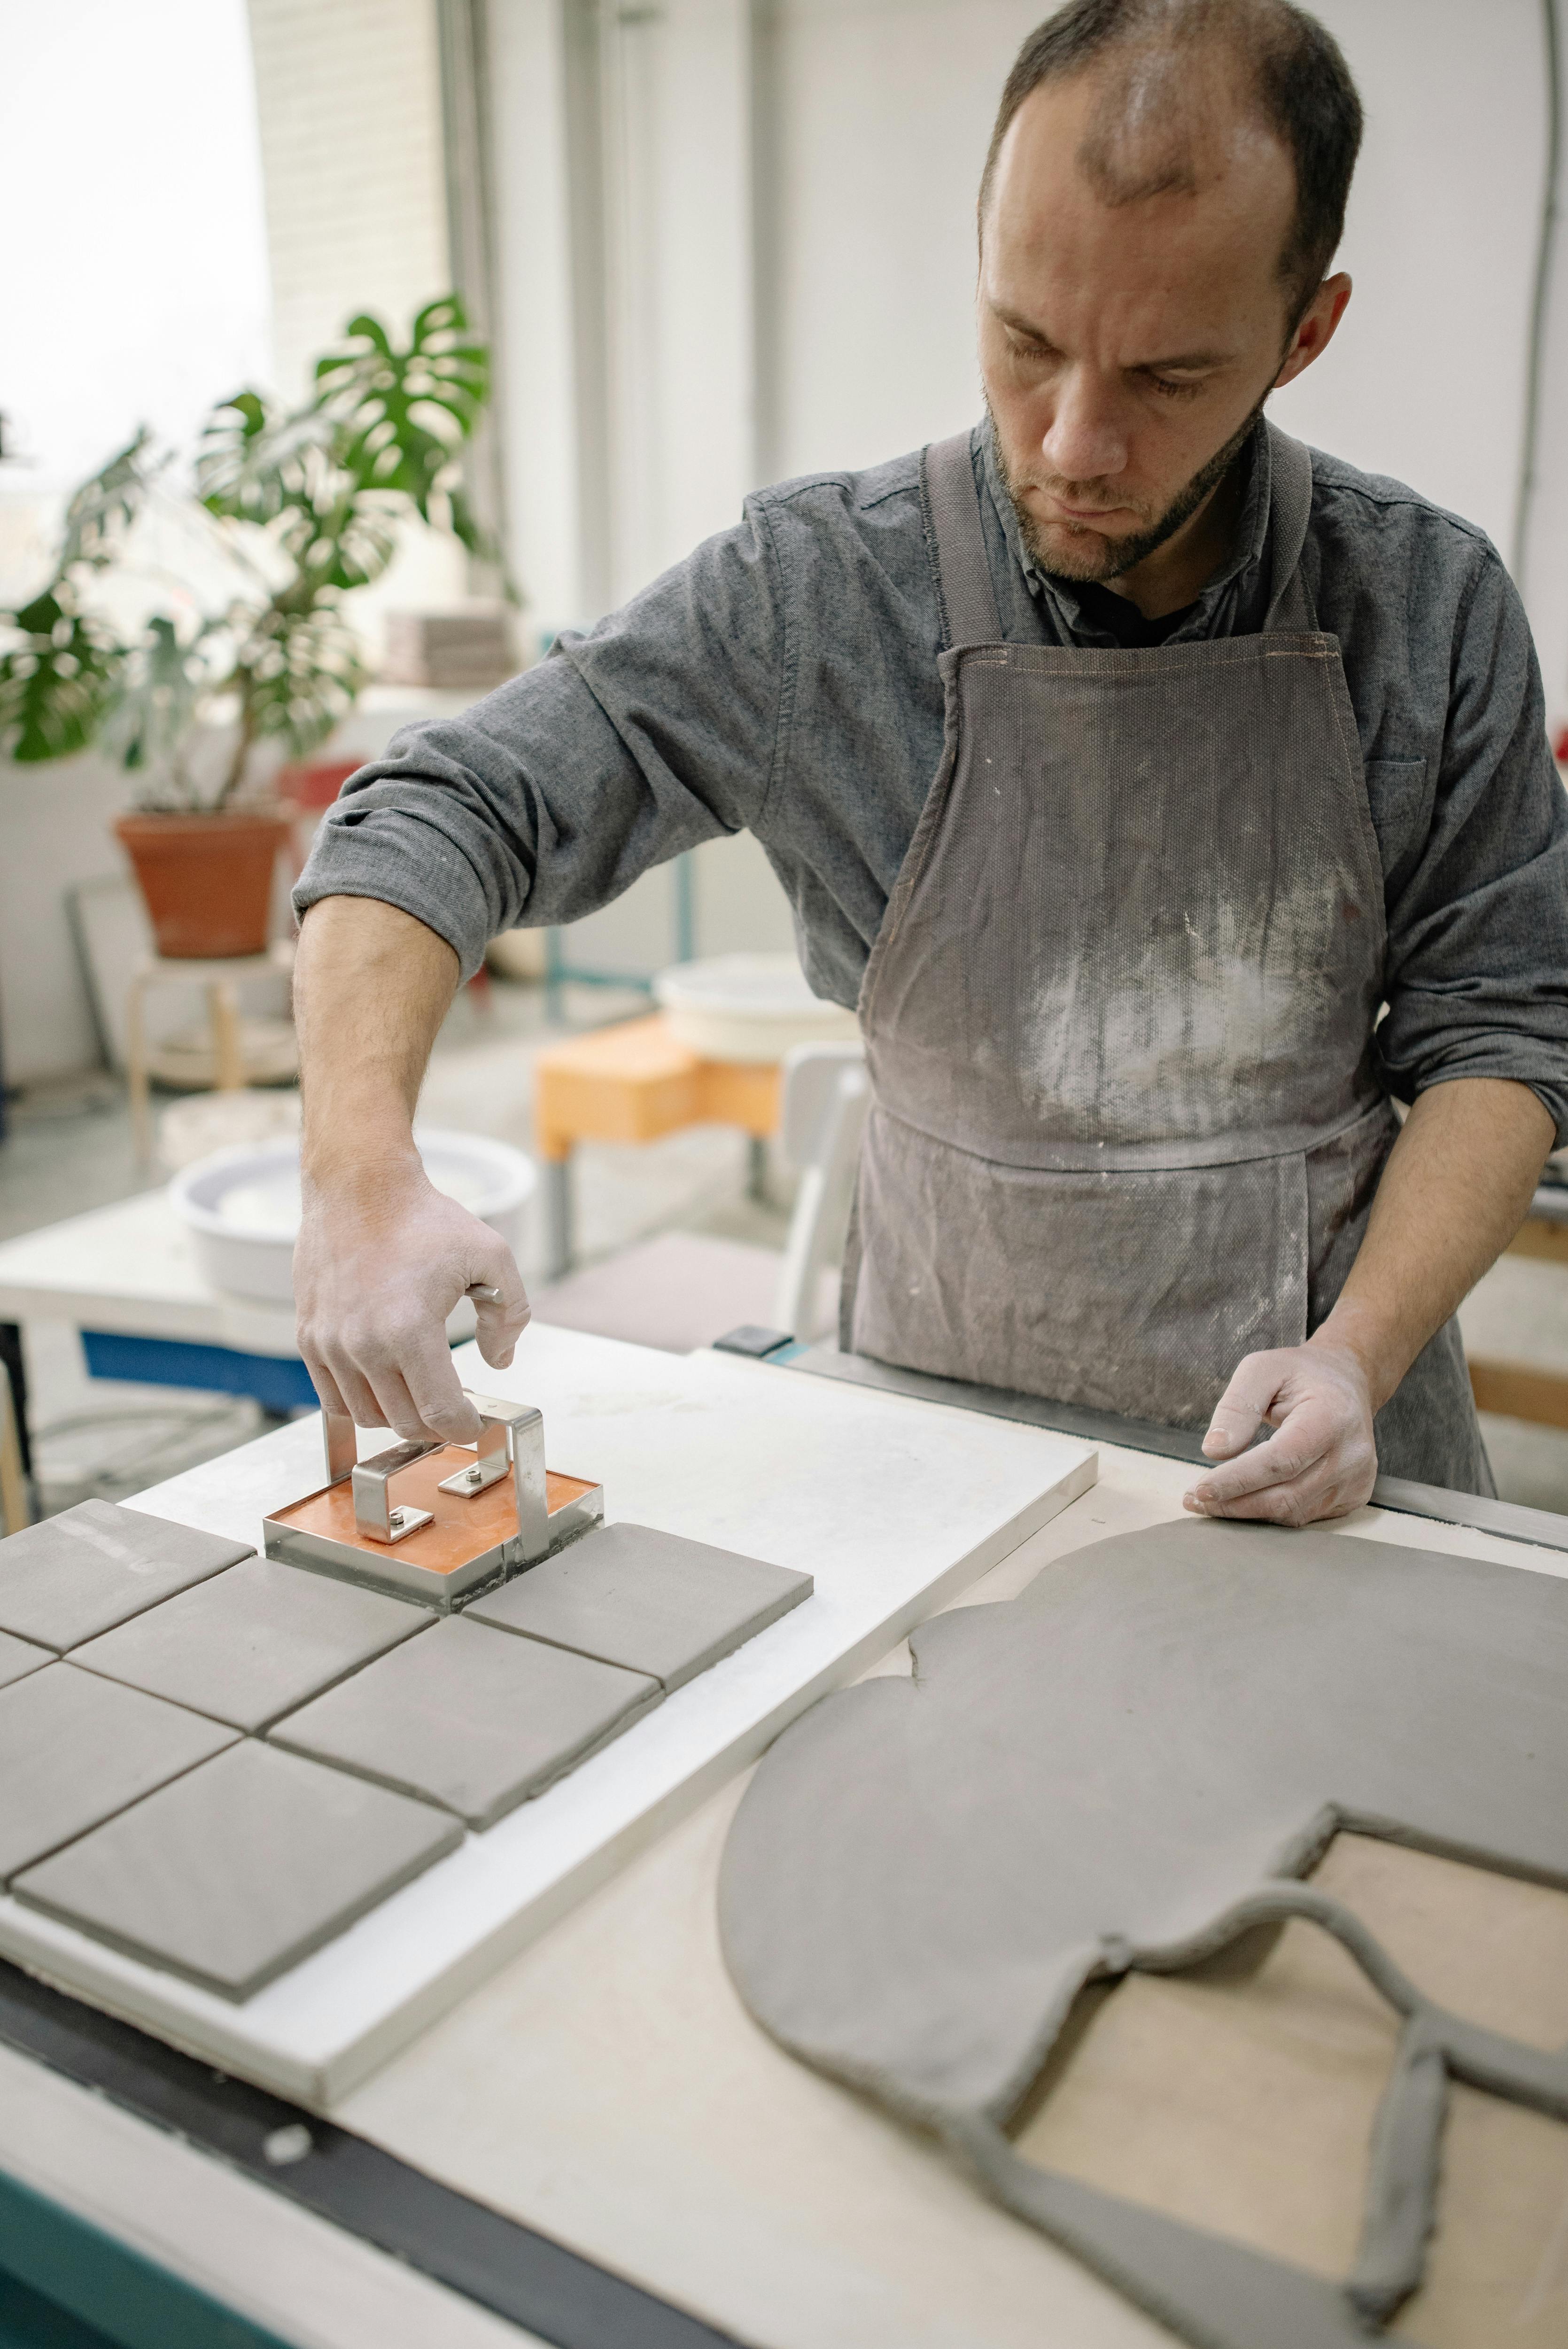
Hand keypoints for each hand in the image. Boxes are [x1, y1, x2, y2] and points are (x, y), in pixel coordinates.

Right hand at [294, 1151, 530, 1444]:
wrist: (359, 1186)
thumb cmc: (424, 1219)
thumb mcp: (491, 1255)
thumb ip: (510, 1314)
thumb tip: (501, 1360)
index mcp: (410, 1330)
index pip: (439, 1413)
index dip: (465, 1428)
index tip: (476, 1424)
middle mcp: (363, 1344)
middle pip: (404, 1423)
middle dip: (437, 1426)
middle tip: (455, 1409)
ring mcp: (330, 1344)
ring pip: (367, 1417)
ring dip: (399, 1417)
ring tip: (421, 1396)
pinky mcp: (309, 1337)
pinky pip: (333, 1399)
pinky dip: (362, 1404)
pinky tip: (387, 1387)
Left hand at [1182, 1338, 1377, 1526]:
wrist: (1346, 1383)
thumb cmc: (1300, 1374)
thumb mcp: (1262, 1369)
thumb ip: (1237, 1406)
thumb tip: (1215, 1450)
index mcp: (1332, 1417)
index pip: (1281, 1461)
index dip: (1238, 1479)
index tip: (1201, 1489)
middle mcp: (1351, 1454)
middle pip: (1286, 1495)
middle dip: (1234, 1503)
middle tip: (1194, 1500)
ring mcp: (1356, 1479)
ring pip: (1293, 1513)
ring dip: (1246, 1513)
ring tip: (1210, 1502)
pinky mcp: (1353, 1495)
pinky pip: (1304, 1516)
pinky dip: (1269, 1514)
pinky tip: (1243, 1502)